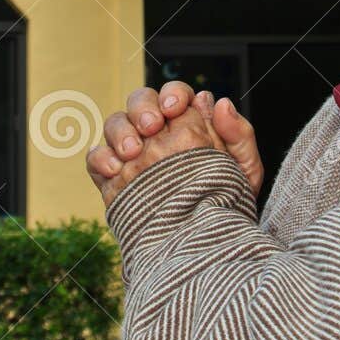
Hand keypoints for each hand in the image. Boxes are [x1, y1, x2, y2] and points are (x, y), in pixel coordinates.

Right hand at [86, 80, 263, 208]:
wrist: (201, 244)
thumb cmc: (225, 204)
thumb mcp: (242, 172)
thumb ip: (239, 136)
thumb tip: (220, 103)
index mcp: (187, 124)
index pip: (175, 95)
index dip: (173, 95)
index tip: (175, 109)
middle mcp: (156, 133)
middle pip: (140, 101)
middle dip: (142, 108)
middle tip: (151, 127)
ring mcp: (132, 153)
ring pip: (115, 124)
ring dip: (120, 131)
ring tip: (132, 152)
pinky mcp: (112, 176)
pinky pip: (97, 157)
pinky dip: (100, 158)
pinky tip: (114, 171)